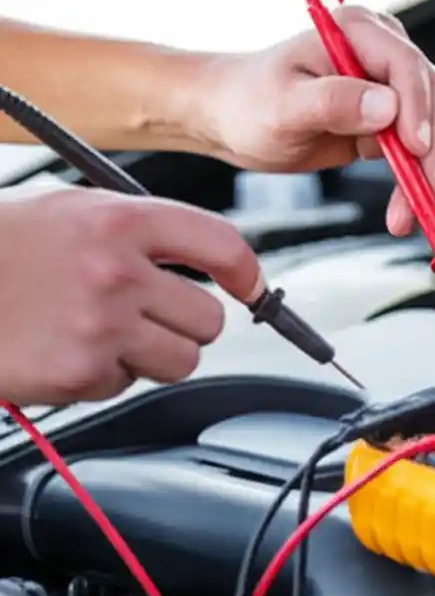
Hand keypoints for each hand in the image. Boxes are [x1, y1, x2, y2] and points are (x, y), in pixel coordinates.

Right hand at [0, 189, 260, 404]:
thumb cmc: (1, 247)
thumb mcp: (71, 210)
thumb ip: (142, 230)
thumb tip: (211, 259)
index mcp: (121, 221)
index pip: (221, 245)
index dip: (246, 273)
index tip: (248, 287)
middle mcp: (117, 271)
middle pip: (209, 319)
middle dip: (185, 323)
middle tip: (146, 316)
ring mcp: (100, 325)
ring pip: (182, 359)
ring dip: (152, 356)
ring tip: (103, 333)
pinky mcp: (80, 372)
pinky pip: (127, 385)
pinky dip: (103, 376)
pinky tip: (64, 349)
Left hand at [194, 6, 434, 236]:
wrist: (230, 118)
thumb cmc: (247, 101)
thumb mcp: (284, 104)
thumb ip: (334, 102)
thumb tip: (388, 107)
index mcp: (358, 33)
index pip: (405, 67)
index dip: (418, 109)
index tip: (416, 149)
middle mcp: (382, 55)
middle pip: (432, 102)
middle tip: (431, 191)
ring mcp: (391, 91)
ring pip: (434, 133)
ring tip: (430, 216)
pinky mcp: (391, 125)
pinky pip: (421, 157)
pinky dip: (432, 187)